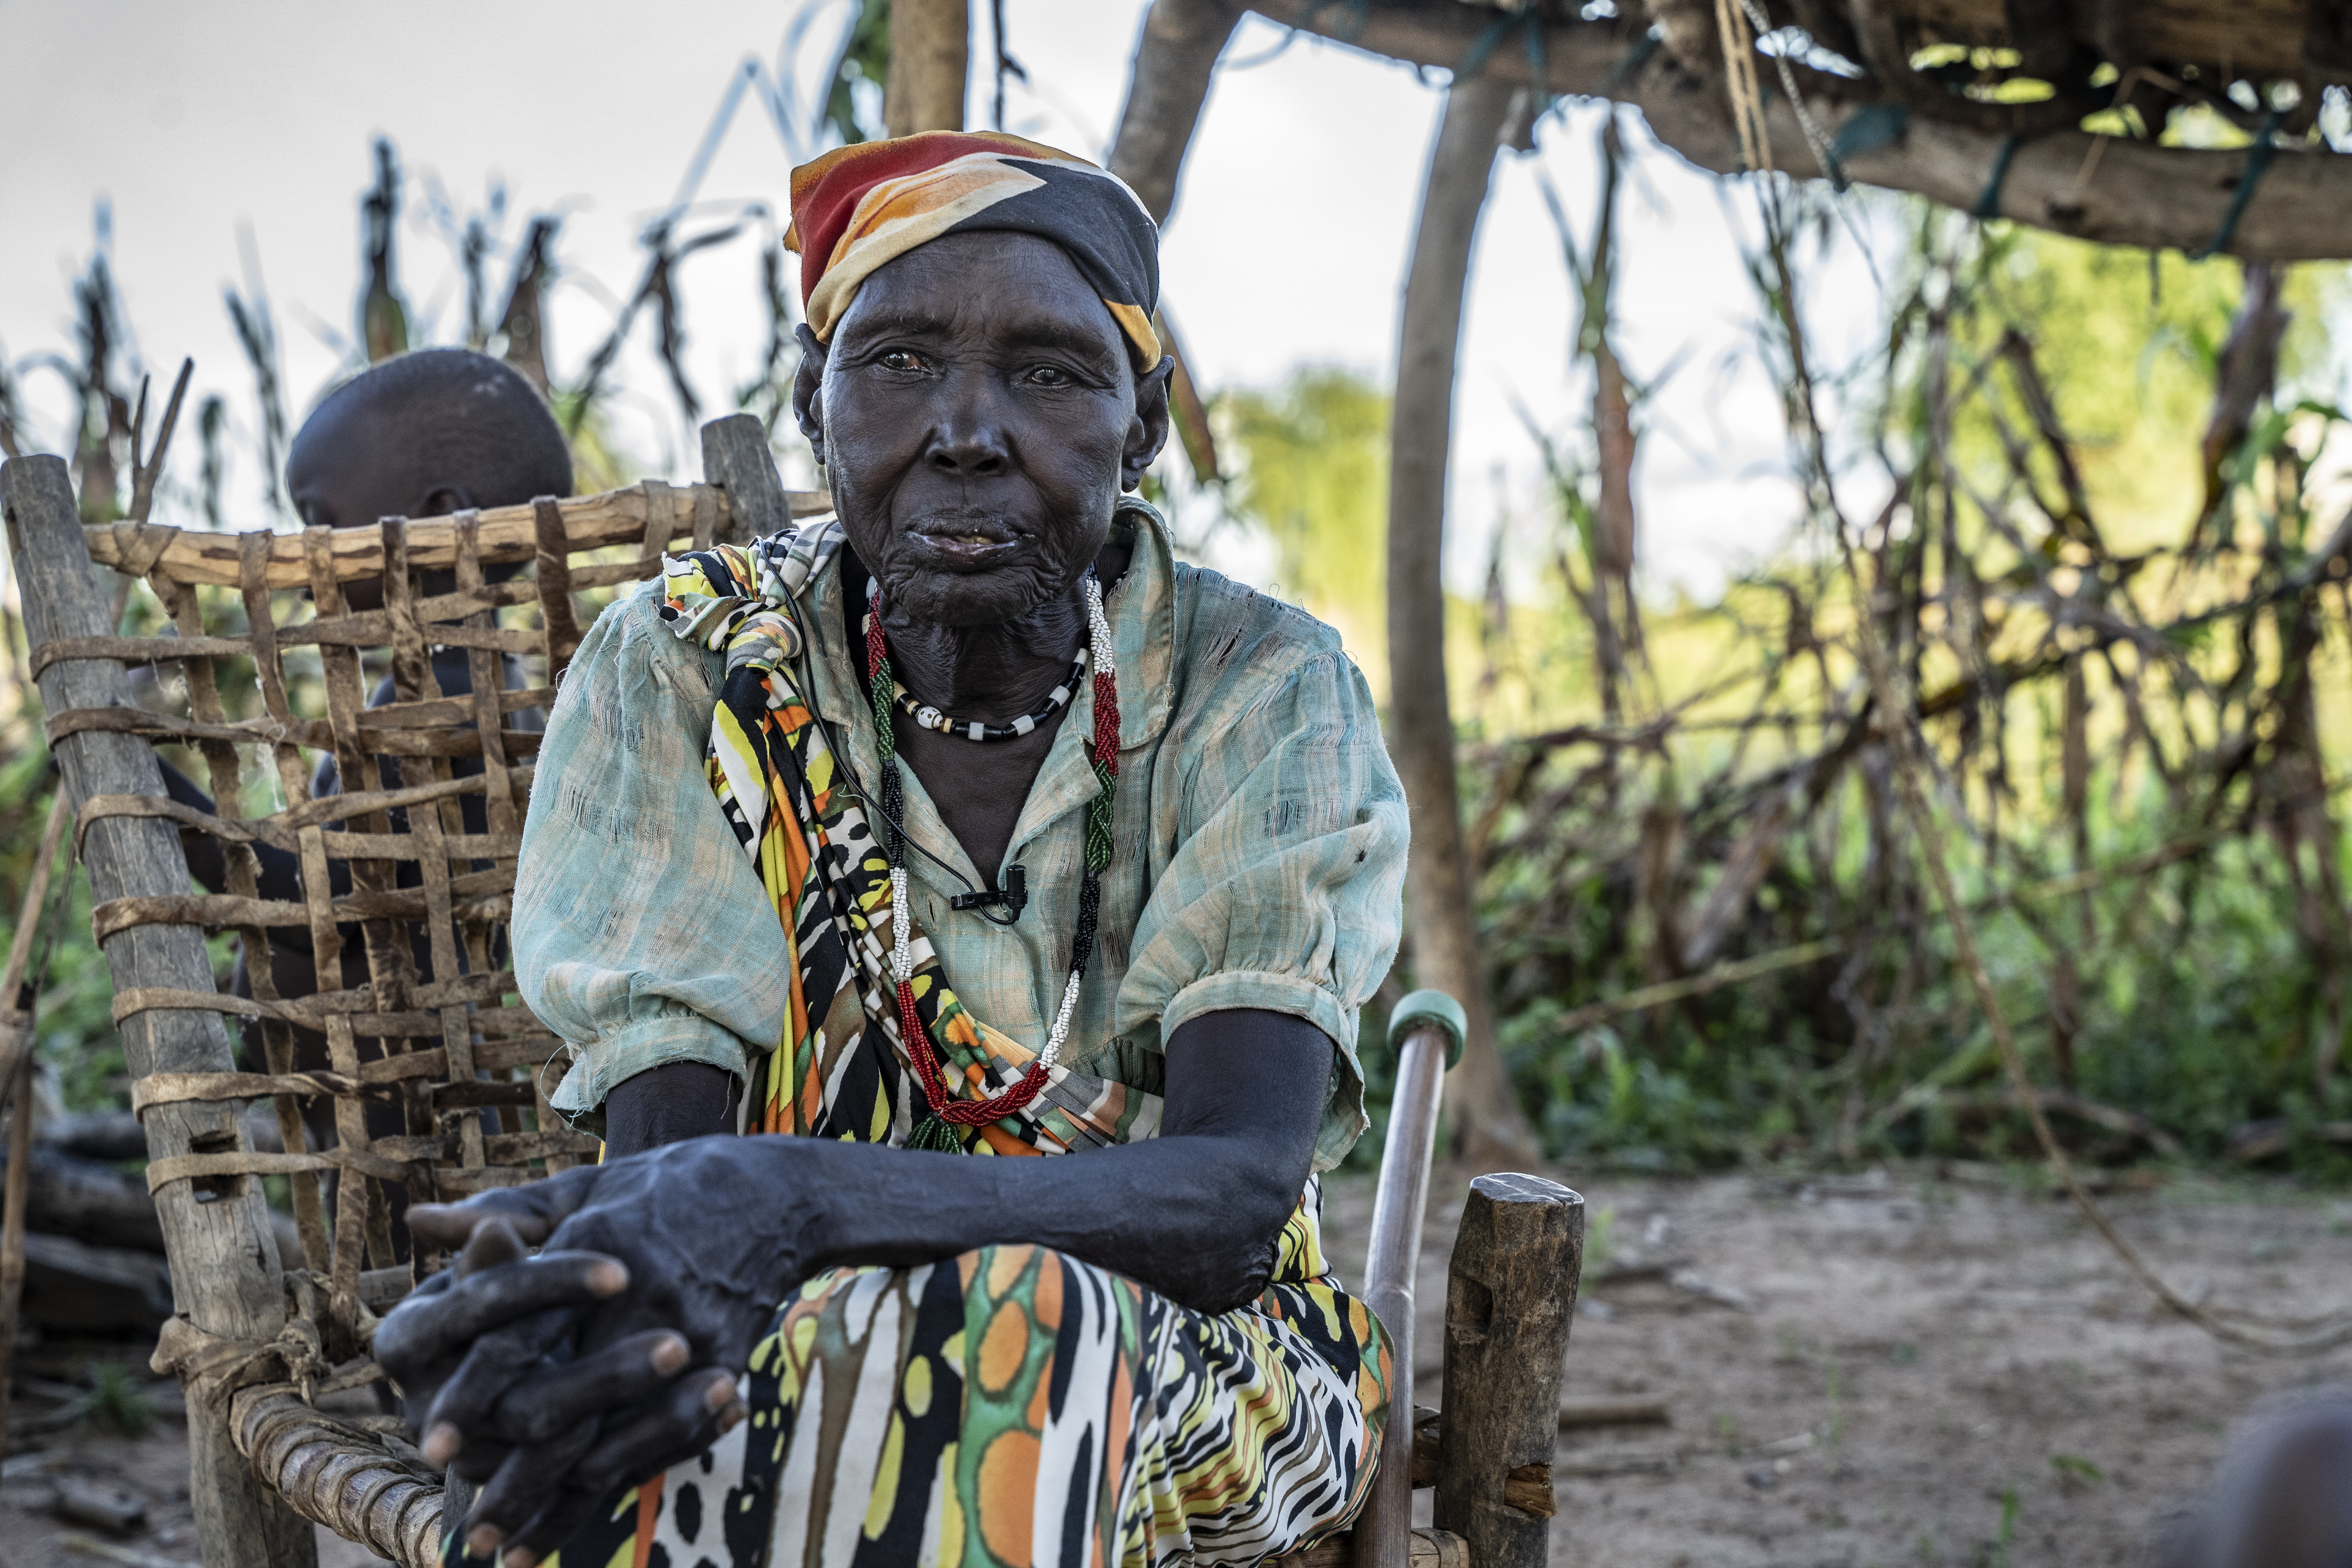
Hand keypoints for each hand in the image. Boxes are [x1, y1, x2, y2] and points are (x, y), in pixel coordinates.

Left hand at [375, 1137, 819, 1563]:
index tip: (431, 1444)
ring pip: (616, 1438)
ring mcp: (690, 1332)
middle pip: (564, 1407)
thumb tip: (419, 1222)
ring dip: (558, 1504)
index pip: (521, 1333)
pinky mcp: (724, 1360)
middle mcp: (641, 1296)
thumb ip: (509, 1213)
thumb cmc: (671, 1183)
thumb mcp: (589, 1185)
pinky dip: (619, 1486)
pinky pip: (666, 1437)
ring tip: (507, 1548)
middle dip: (514, 1478)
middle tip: (471, 1532)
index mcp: (597, 1243)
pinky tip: (577, 1523)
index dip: (473, 1392)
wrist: (781, 1194)